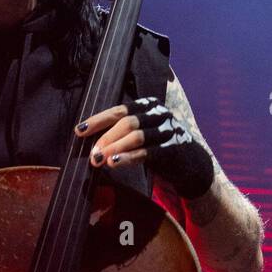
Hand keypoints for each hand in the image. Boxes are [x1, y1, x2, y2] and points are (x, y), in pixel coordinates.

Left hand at [75, 95, 214, 198]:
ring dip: (115, 148)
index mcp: (148, 106)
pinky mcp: (173, 148)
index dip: (98, 120)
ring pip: (137, 136)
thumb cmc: (160, 148)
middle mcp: (159, 114)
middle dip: (106, 137)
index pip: (120, 110)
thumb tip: (92, 141)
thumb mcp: (143, 134)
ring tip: (99, 160)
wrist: (191, 165)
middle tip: (91, 153)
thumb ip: (122, 132)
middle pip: (127, 122)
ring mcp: (168, 130)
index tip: (80, 130)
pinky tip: (114, 163)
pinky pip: (147, 152)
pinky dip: (129, 157)